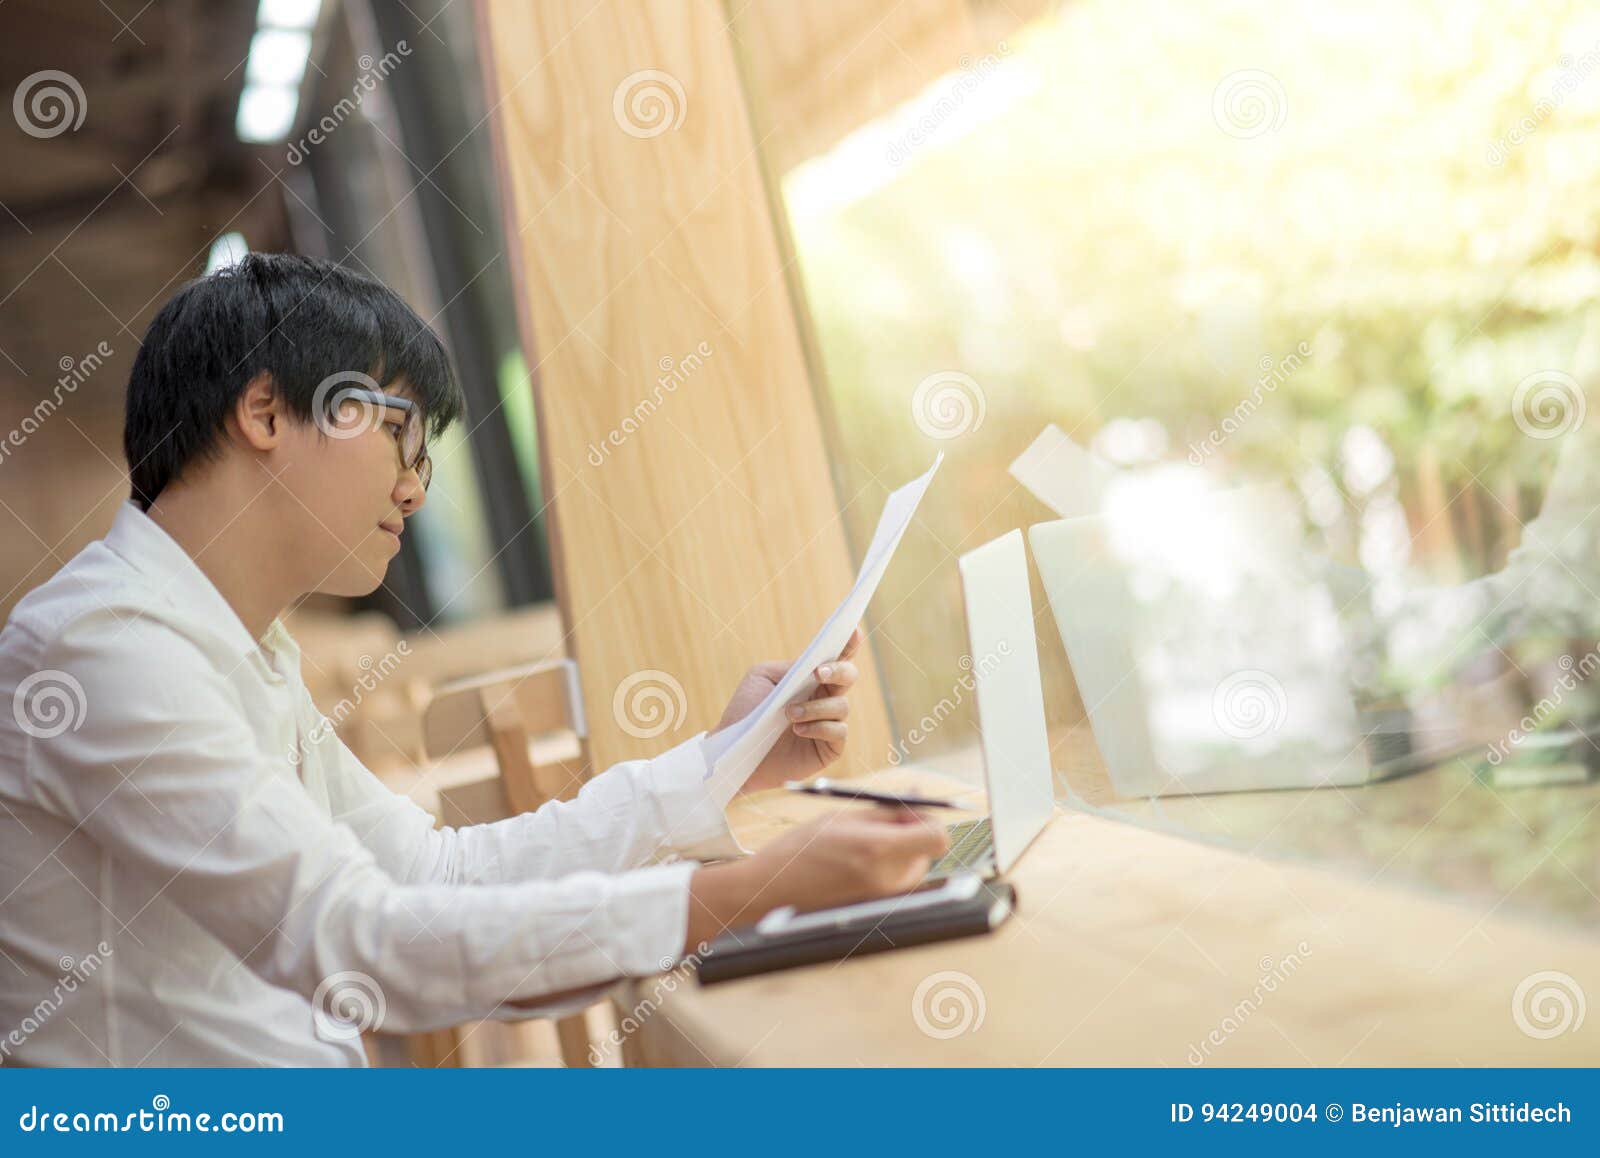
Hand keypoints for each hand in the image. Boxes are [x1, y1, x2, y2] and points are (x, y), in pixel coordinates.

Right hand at [684, 808, 949, 947]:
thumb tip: (918, 799)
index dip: (930, 819)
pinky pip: (897, 881)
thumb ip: (886, 811)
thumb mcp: (844, 817)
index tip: (912, 810)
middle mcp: (889, 878)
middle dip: (913, 832)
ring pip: (914, 866)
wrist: (773, 890)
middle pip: (927, 851)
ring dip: (900, 849)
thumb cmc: (802, 848)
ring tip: (862, 841)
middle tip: (884, 819)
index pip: (937, 837)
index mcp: (880, 849)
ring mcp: (885, 898)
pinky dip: (888, 866)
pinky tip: (857, 859)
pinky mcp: (877, 909)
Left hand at [711, 627, 864, 794]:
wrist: (736, 749)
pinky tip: (799, 730)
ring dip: (815, 707)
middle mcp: (824, 697)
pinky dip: (820, 728)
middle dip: (838, 670)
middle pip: (849, 675)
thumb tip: (815, 666)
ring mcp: (829, 722)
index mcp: (811, 677)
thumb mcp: (761, 677)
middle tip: (819, 673)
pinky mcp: (829, 747)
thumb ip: (789, 666)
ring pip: (841, 705)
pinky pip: (839, 732)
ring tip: (790, 714)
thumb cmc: (746, 711)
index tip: (853, 631)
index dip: (849, 642)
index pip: (836, 656)